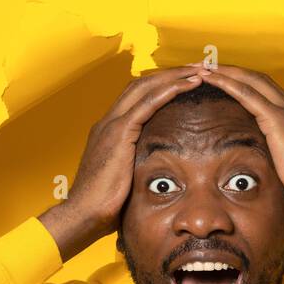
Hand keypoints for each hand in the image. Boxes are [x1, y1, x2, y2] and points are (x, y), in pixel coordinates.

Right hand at [38, 66, 205, 260]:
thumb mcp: (122, 180)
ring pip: (146, 87)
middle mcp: (108, 122)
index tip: (184, 83)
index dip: (161, 86)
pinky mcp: (119, 133)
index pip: (136, 97)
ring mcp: (111, 125)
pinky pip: (147, 103)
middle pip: (142, 84)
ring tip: (199, 71)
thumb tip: (154, 175)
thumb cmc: (102, 206)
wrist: (83, 214)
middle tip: (197, 68)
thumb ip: (135, 168)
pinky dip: (169, 90)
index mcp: (108, 131)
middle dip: (171, 74)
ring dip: (174, 76)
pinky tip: (189, 85)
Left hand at [198, 66, 283, 237]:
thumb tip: (262, 173)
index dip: (244, 85)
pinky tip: (211, 78)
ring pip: (252, 81)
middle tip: (206, 66)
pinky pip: (248, 94)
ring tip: (203, 67)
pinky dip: (228, 83)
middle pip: (258, 80)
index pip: (267, 93)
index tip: (223, 82)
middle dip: (232, 71)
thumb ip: (276, 163)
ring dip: (226, 71)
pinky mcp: (279, 120)